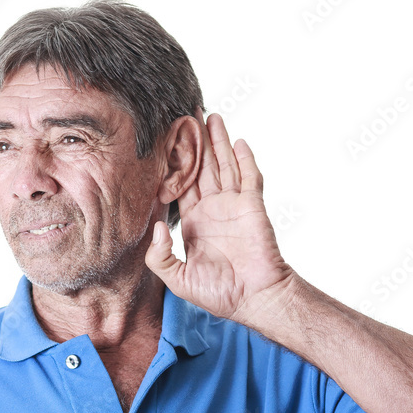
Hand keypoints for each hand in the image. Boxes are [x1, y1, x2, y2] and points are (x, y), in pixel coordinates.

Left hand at [145, 111, 295, 326]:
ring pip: (224, 165)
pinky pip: (249, 177)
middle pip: (201, 167)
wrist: (255, 298)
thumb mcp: (178, 279)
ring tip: (209, 115)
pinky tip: (237, 140)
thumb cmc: (220, 293)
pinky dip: (245, 158)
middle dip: (194, 141)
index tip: (163, 142)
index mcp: (194, 222)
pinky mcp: (252, 206)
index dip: (172, 164)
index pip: (179, 185)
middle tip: (186, 114)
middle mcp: (212, 209)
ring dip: (217, 141)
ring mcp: (233, 205)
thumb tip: (157, 227)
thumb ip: (160, 257)